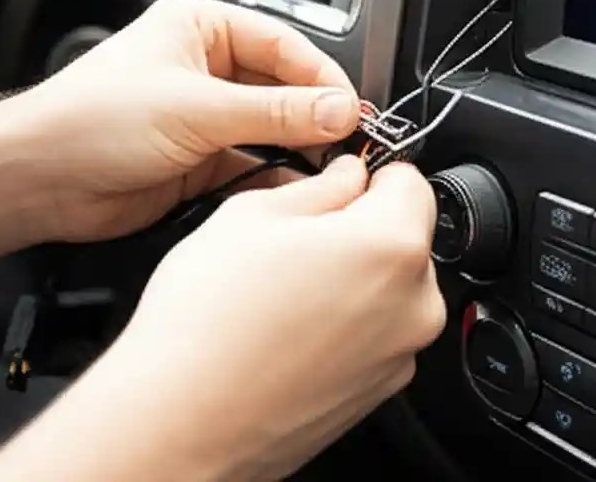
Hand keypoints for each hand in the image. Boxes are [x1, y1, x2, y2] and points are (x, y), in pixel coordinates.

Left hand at [0, 0, 361, 241]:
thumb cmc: (90, 121)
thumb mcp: (198, 109)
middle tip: (348, 140)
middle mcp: (203, 67)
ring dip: (298, 147)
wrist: (39, 179)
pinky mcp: (198, 160)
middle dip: (314, 114)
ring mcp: (202, 115)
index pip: (283, 43)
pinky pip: (252, 165)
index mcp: (199, 28)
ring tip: (330, 167)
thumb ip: (277, 112)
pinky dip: (275, 178)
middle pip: (282, 86)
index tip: (352, 108)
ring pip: (270, 128)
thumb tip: (338, 109)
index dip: (322, 76)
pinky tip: (296, 189)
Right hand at [0, 157, 443, 481]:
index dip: (368, 172)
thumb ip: (318, 185)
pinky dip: (344, 325)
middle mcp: (413, 304)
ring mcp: (399, 354)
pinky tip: (288, 329)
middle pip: (403, 238)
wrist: (182, 422)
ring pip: (389, 288)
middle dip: (358, 228)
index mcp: (391, 245)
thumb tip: (345, 176)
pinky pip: (375, 335)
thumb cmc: (206, 324)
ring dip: (351, 279)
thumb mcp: (250, 215)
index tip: (337, 181)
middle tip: (293, 241)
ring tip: (281, 292)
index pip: (409, 179)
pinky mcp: (380, 391)